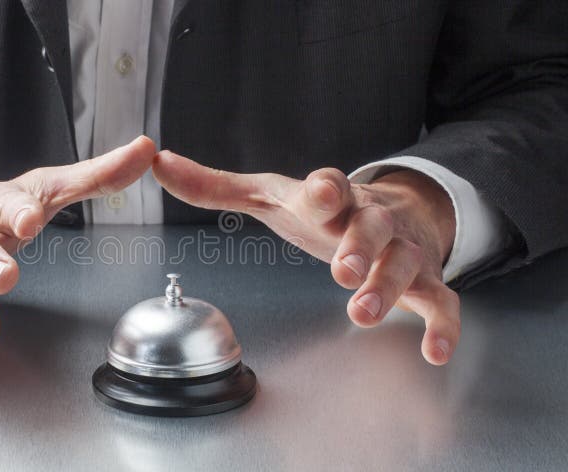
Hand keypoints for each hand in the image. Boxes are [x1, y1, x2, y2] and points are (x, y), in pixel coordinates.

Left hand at [153, 152, 459, 364]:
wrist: (394, 209)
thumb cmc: (323, 208)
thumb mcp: (271, 194)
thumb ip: (215, 186)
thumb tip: (160, 163)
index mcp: (332, 198)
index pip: (330, 186)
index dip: (325, 189)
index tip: (319, 192)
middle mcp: (371, 220)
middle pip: (372, 227)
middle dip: (358, 248)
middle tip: (342, 271)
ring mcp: (401, 250)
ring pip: (403, 264)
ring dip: (387, 289)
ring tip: (362, 313)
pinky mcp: (425, 280)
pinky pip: (442, 301)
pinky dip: (443, 325)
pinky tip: (434, 352)